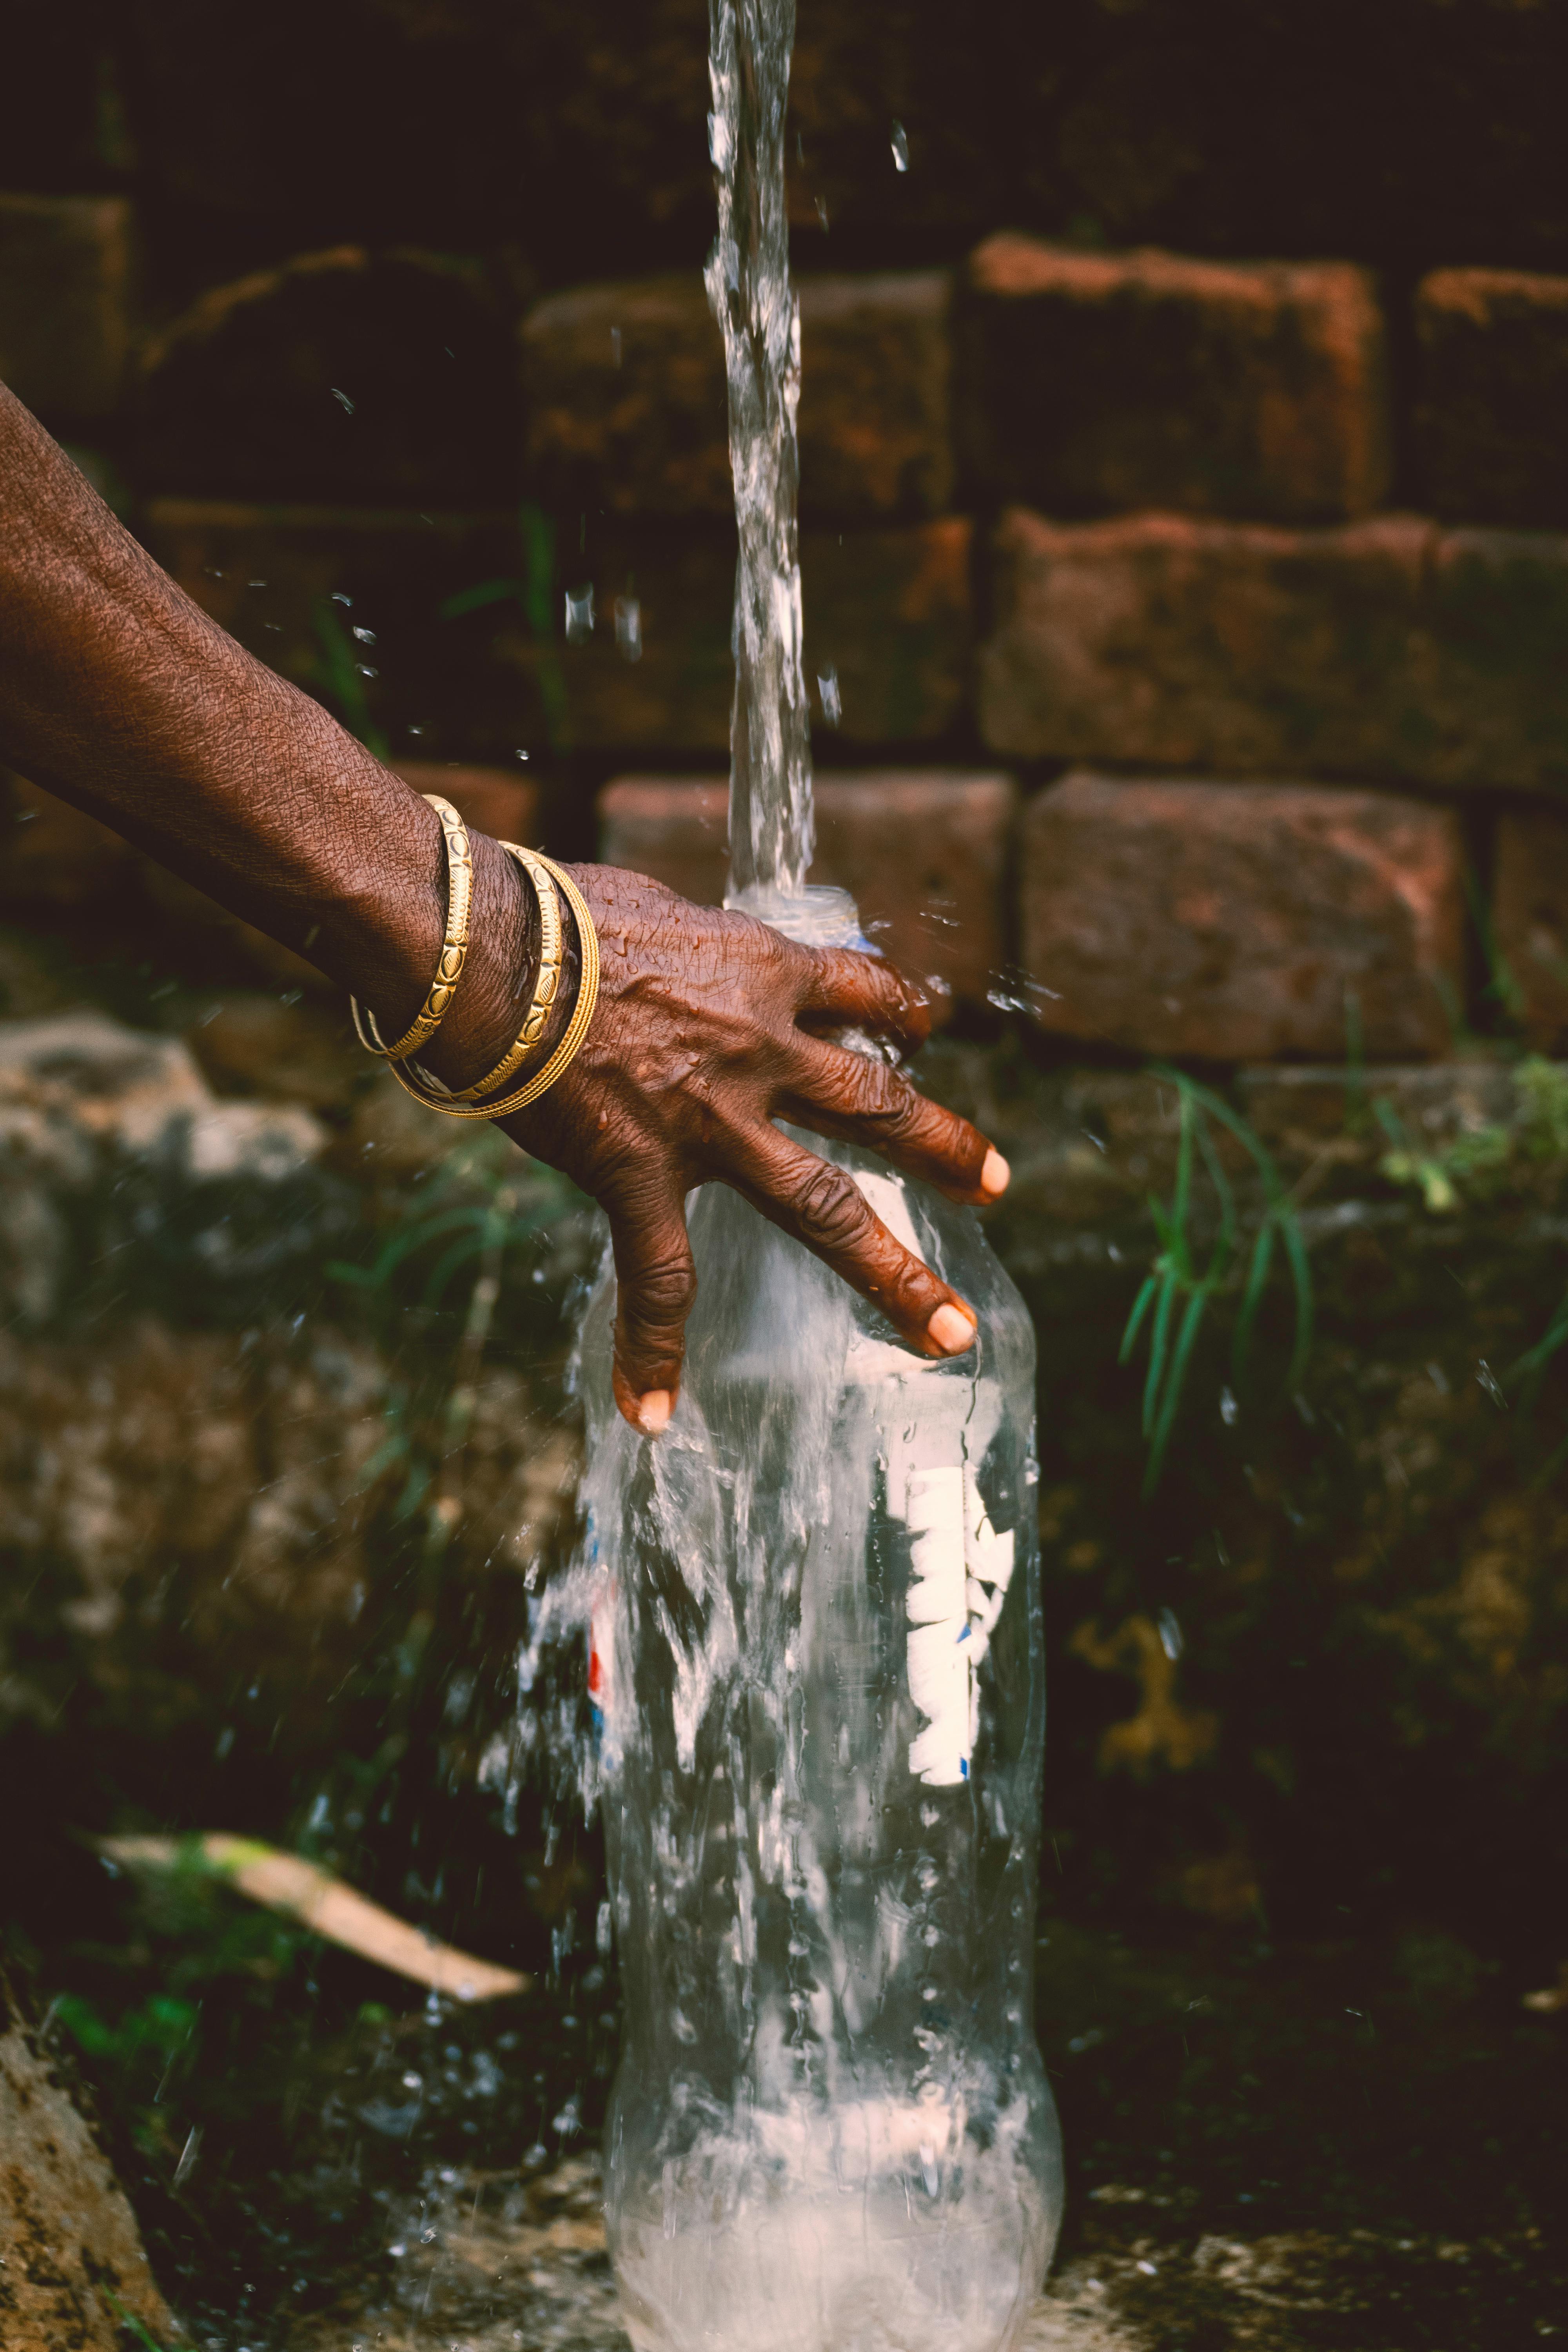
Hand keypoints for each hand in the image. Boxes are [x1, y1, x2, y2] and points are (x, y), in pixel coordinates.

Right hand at [497, 865, 1008, 1432]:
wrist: (492, 952)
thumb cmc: (555, 909)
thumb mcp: (658, 905)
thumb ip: (693, 942)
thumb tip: (686, 943)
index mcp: (765, 974)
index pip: (863, 993)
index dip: (902, 1013)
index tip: (927, 1030)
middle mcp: (762, 1054)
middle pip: (877, 1105)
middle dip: (945, 1146)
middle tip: (998, 1183)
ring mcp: (710, 1125)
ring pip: (823, 1207)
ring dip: (890, 1270)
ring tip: (946, 1328)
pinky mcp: (640, 1176)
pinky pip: (655, 1280)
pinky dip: (652, 1348)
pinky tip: (654, 1414)